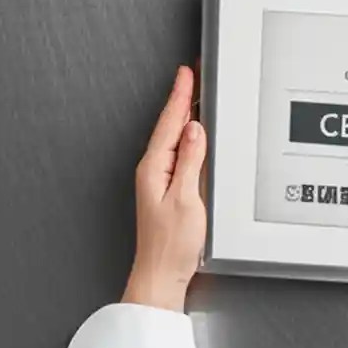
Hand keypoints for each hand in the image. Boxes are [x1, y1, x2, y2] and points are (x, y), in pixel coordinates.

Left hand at [121, 66, 205, 311]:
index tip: (186, 73)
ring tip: (192, 95)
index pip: (170, 123)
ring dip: (183, 116)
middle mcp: (152, 171)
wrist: (162, 275)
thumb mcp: (186, 198)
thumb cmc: (171, 246)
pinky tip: (192, 135)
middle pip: (169, 126)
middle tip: (191, 75)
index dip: (180, 96)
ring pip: (172, 138)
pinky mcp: (167, 191)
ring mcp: (159, 181)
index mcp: (154, 168)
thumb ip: (190, 161)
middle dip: (181, 99)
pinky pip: (177, 153)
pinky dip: (185, 138)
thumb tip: (194, 130)